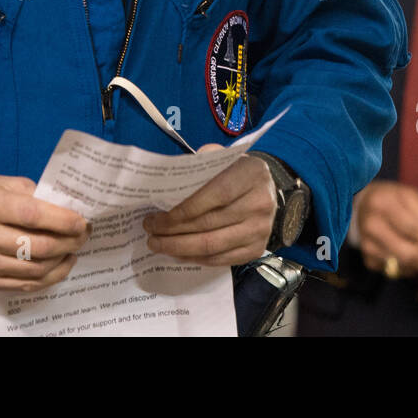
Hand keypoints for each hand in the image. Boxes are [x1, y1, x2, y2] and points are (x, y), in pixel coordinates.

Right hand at [0, 173, 89, 291]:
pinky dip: (49, 277)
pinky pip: (24, 285)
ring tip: (74, 248)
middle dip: (68, 242)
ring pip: (34, 270)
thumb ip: (37, 195)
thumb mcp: (7, 182)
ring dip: (62, 261)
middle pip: (37, 247)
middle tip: (83, 235)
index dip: (63, 221)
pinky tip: (60, 263)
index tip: (82, 221)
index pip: (33, 216)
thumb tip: (71, 210)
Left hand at [143, 147, 274, 265]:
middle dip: (173, 231)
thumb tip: (163, 185)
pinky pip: (220, 260)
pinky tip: (177, 253)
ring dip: (179, 248)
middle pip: (209, 224)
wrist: (267, 190)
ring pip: (212, 246)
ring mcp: (261, 230)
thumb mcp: (221, 158)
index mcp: (251, 174)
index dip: (183, 210)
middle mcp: (260, 203)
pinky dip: (195, 258)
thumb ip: (198, 166)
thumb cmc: (235, 172)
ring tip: (157, 244)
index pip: (214, 195)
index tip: (157, 217)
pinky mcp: (257, 249)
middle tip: (150, 231)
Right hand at [353, 181, 417, 276]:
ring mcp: (368, 246)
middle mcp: (371, 225)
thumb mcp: (410, 195)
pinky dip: (413, 268)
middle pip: (409, 253)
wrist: (364, 206)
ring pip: (406, 266)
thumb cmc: (393, 199)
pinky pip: (399, 271)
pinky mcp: (369, 260)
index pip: (414, 228)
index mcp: (382, 203)